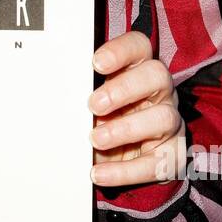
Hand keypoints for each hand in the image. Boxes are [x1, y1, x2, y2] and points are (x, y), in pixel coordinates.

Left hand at [88, 30, 185, 185]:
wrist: (112, 162)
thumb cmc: (99, 121)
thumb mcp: (88, 105)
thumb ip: (78, 94)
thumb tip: (50, 92)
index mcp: (137, 71)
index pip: (139, 47)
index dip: (121, 51)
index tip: (96, 63)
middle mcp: (159, 93)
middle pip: (157, 75)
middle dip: (124, 88)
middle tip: (94, 105)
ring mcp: (169, 123)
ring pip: (163, 118)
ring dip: (126, 129)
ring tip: (95, 139)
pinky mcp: (171, 156)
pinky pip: (155, 163)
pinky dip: (124, 171)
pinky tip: (99, 174)